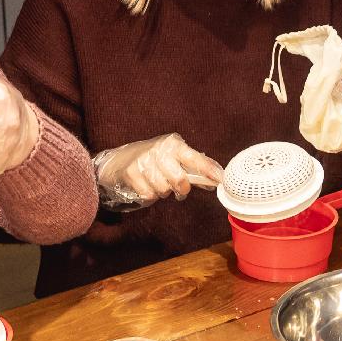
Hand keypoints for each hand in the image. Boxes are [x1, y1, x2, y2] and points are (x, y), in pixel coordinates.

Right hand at [95, 134, 223, 203]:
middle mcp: (159, 150)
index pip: (194, 158)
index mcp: (173, 144)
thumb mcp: (174, 156)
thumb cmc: (154, 158)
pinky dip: (150, 195)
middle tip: (178, 187)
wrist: (121, 159)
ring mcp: (144, 162)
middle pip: (180, 180)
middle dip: (181, 188)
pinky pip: (149, 195)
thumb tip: (214, 179)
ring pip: (164, 190)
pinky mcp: (132, 174)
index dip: (208, 170)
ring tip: (158, 182)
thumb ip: (193, 167)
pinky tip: (146, 185)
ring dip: (163, 191)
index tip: (220, 179)